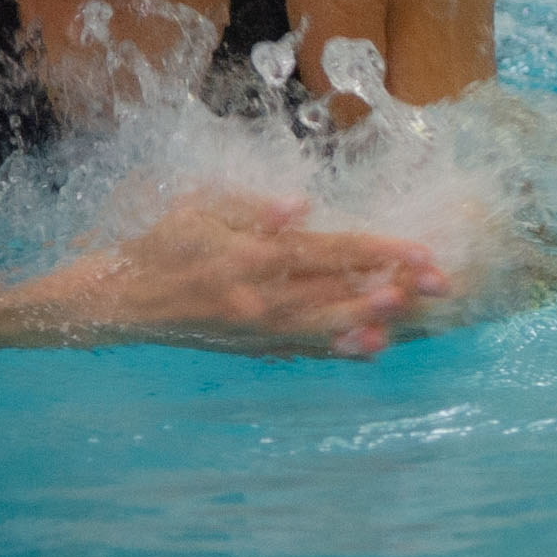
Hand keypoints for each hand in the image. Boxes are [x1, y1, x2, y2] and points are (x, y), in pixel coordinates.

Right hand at [26, 188, 452, 357]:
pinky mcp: (249, 347)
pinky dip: (335, 348)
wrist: (118, 299)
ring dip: (370, 318)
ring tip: (411, 316)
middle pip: (336, 291)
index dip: (377, 251)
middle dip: (390, 286)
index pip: (327, 251)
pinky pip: (300, 349)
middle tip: (438, 285)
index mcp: (248, 255)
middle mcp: (257, 298)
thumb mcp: (198, 206)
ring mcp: (254, 329)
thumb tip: (302, 206)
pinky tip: (369, 347)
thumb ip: (251, 207)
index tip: (420, 250)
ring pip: (324, 325)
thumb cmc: (159, 242)